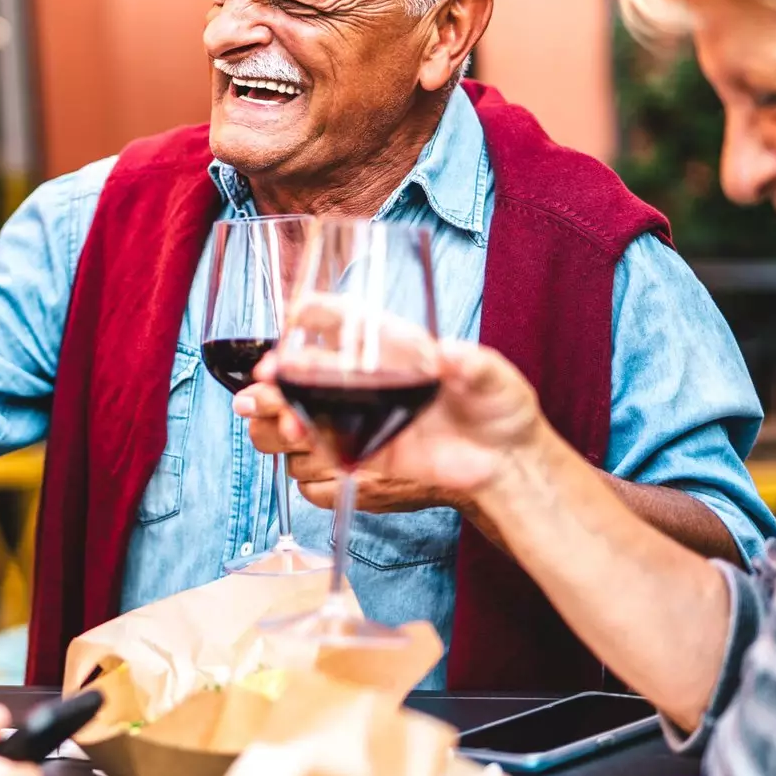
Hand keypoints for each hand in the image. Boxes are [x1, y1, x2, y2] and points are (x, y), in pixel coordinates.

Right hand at [239, 341, 548, 514]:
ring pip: (306, 402)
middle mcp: (370, 376)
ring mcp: (362, 412)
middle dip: (281, 366)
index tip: (292, 314)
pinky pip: (322, 441)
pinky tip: (294, 435)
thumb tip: (451, 354)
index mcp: (395, 345)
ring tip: (270, 408)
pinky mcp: (364, 448)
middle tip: (269, 374)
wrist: (505, 463)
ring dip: (280, 402)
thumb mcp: (493, 378)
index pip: (346, 318)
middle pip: (312, 363)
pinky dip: (300, 436)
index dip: (315, 312)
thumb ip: (472, 365)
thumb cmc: (501, 408)